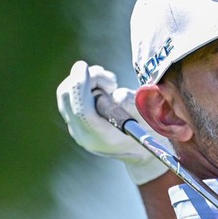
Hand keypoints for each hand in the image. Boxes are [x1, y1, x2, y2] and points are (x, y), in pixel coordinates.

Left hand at [56, 61, 169, 184]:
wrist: (142, 151)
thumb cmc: (150, 132)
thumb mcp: (150, 118)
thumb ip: (134, 106)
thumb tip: (117, 95)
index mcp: (100, 137)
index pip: (81, 111)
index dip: (80, 86)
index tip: (85, 67)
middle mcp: (83, 134)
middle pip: (67, 98)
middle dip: (84, 79)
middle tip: (112, 81)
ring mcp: (76, 127)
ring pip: (67, 93)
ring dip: (88, 80)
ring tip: (113, 85)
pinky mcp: (75, 119)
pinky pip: (71, 94)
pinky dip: (85, 84)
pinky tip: (105, 88)